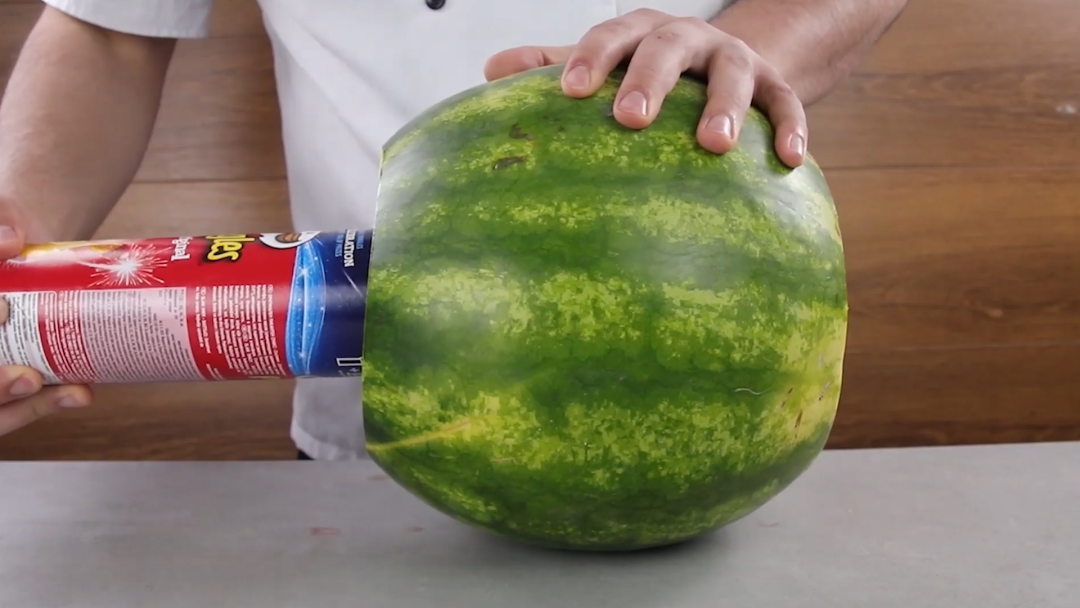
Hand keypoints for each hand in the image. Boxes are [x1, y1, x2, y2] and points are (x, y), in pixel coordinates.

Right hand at [0, 197, 91, 436]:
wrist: (26, 246)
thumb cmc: (5, 230)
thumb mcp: (0, 214)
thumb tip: (11, 240)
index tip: (2, 310)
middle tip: (28, 378)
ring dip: (25, 408)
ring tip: (71, 393)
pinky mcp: (8, 386)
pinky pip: (15, 410)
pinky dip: (47, 404)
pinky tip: (79, 393)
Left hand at [485, 9, 806, 166]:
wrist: (723, 66)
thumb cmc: (649, 77)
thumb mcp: (606, 66)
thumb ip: (553, 68)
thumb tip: (489, 73)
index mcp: (641, 33)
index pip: (612, 36)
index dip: (591, 58)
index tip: (569, 91)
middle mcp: (688, 40)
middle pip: (668, 47)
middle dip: (650, 79)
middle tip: (630, 119)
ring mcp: (735, 61)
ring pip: (735, 74)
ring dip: (725, 106)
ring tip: (714, 145)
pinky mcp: (777, 85)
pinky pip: (789, 103)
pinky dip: (792, 128)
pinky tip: (789, 161)